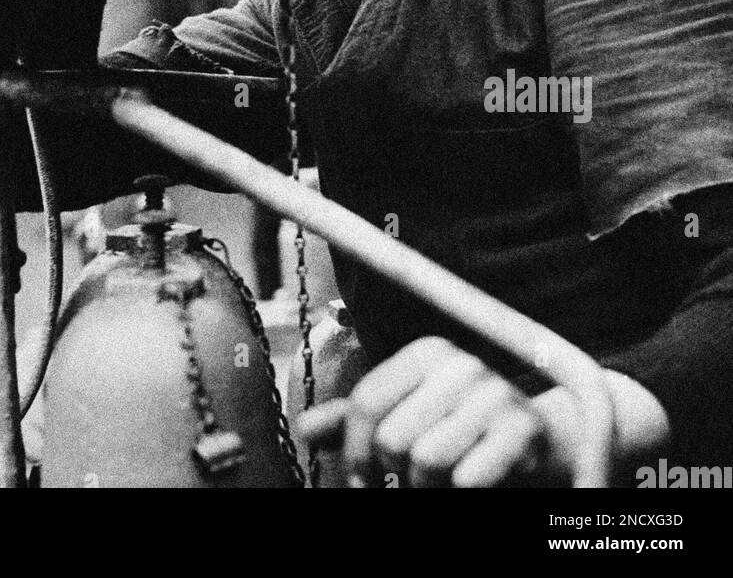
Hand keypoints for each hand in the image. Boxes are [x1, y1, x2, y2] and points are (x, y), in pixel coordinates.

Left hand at [298, 336, 572, 487]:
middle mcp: (459, 363)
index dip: (355, 451)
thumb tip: (305, 429)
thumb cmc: (462, 430)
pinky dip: (461, 492)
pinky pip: (468, 478)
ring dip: (429, 488)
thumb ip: (356, 421)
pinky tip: (469, 485)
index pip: (366, 402)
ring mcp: (495, 393)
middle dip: (395, 475)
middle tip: (408, 484)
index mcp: (425, 354)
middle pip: (394, 437)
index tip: (362, 480)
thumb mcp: (407, 417)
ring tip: (441, 482)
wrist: (541, 442)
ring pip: (427, 461)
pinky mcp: (523, 430)